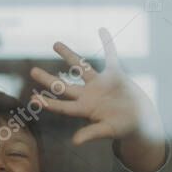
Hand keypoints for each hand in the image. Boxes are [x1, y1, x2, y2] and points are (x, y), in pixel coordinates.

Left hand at [30, 28, 164, 144]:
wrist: (139, 119)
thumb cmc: (122, 127)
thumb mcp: (107, 131)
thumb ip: (92, 134)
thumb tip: (75, 142)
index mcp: (85, 109)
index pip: (63, 106)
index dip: (49, 103)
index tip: (32, 99)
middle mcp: (88, 94)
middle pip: (64, 85)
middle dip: (49, 79)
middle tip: (33, 71)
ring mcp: (100, 83)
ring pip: (81, 67)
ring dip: (69, 55)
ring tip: (55, 44)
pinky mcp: (114, 75)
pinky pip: (111, 56)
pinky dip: (108, 44)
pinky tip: (102, 30)